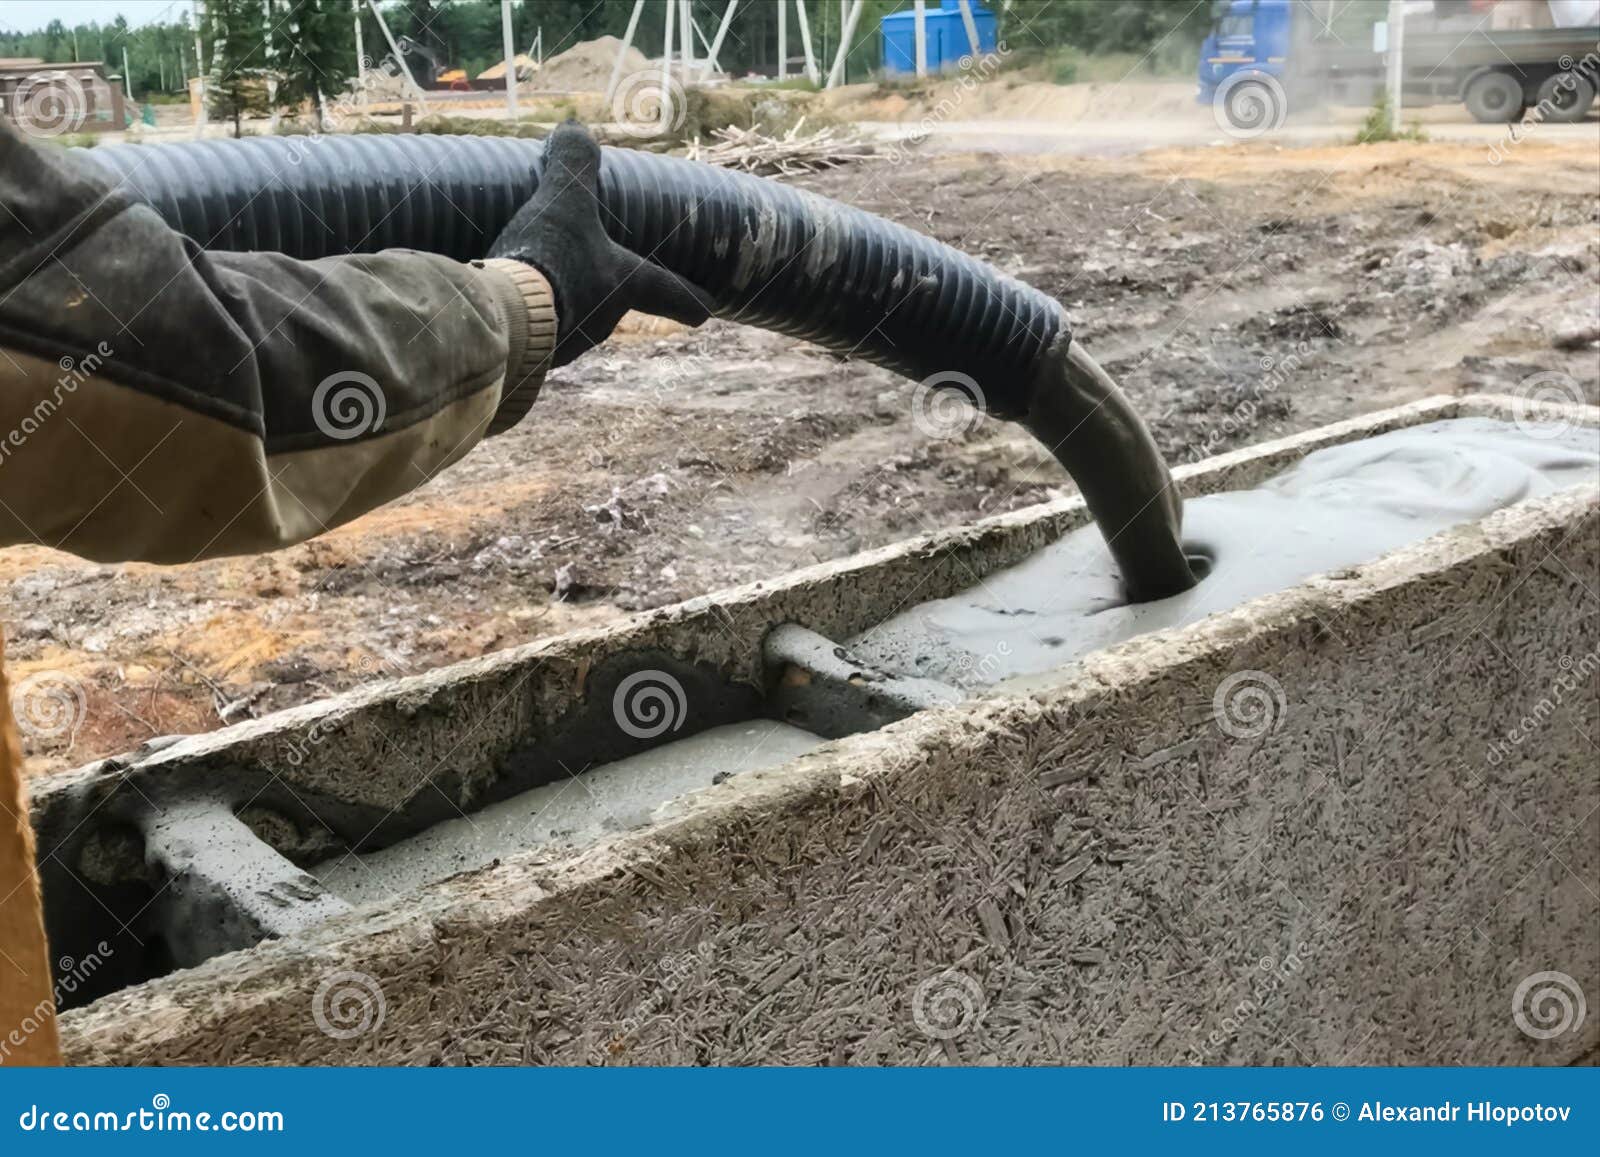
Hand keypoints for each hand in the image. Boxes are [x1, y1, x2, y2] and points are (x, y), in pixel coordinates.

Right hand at [488, 120, 714, 366]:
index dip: (691, 299)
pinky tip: (511, 298)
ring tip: (538, 278)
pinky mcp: (536, 356)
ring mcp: (571, 344)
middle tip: (587, 269)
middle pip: (615, 303)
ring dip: (564, 301)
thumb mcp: (565, 198)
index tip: (708, 309)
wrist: (505, 316)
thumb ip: (575, 162)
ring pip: (575, 319)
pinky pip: (540, 333)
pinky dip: (532, 315)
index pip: (673, 294)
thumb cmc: (550, 256)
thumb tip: (575, 128)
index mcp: (627, 284)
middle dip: (605, 288)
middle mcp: (606, 320)